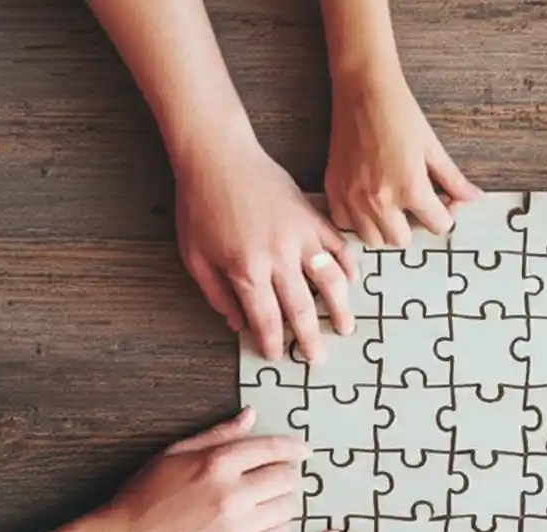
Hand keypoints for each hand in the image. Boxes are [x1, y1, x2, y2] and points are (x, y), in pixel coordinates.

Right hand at [95, 409, 308, 531]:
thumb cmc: (146, 496)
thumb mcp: (176, 454)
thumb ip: (219, 435)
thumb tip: (251, 415)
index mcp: (217, 463)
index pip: (273, 448)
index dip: (294, 448)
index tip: (303, 451)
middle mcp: (231, 494)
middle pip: (287, 478)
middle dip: (287, 476)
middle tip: (278, 480)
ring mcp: (236, 528)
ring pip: (287, 508)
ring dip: (284, 502)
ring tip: (268, 503)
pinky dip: (277, 528)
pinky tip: (262, 525)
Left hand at [174, 140, 358, 361]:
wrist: (218, 157)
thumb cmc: (201, 206)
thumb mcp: (195, 257)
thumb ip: (216, 295)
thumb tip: (237, 323)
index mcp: (247, 271)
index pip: (267, 320)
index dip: (274, 343)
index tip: (278, 356)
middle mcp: (279, 259)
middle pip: (302, 310)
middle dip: (311, 339)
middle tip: (317, 358)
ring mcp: (301, 237)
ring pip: (330, 282)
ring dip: (340, 309)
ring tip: (345, 327)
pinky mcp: (313, 218)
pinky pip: (338, 248)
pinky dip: (348, 266)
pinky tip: (351, 281)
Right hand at [326, 70, 480, 247]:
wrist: (362, 89)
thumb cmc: (398, 112)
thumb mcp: (432, 146)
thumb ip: (452, 178)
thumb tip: (472, 196)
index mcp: (410, 188)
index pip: (438, 226)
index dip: (445, 216)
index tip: (443, 204)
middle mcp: (380, 200)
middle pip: (402, 241)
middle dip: (413, 227)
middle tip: (415, 205)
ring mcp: (353, 198)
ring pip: (373, 239)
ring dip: (385, 228)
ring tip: (391, 206)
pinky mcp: (334, 190)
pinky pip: (345, 223)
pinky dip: (357, 220)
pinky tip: (367, 202)